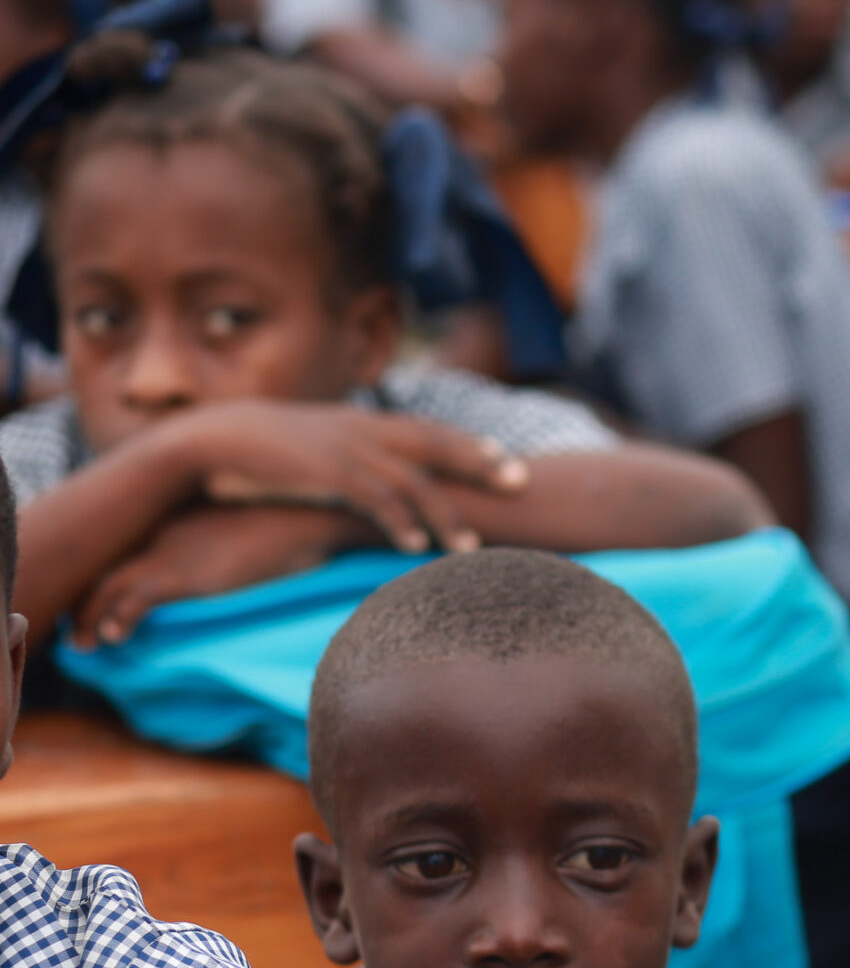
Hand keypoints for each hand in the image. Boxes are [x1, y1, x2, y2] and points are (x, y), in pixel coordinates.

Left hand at [70, 505, 365, 647]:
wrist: (306, 516)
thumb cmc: (289, 525)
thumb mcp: (246, 529)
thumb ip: (226, 544)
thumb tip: (233, 566)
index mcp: (175, 522)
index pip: (123, 550)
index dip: (102, 579)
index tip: (93, 603)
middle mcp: (162, 534)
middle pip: (105, 566)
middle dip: (84, 600)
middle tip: (75, 629)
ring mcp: (172, 553)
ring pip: (109, 585)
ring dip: (88, 616)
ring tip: (83, 644)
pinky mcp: (187, 575)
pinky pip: (137, 599)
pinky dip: (119, 618)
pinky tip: (113, 638)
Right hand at [171, 401, 526, 554]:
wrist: (210, 438)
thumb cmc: (266, 449)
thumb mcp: (319, 446)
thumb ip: (353, 457)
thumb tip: (377, 482)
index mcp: (364, 420)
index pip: (429, 429)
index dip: (469, 444)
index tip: (506, 459)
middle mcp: (362, 428)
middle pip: (435, 444)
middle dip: (481, 464)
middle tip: (522, 482)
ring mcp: (345, 448)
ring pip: (411, 480)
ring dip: (444, 514)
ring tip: (470, 546)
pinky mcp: (323, 471)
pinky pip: (372, 499)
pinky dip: (398, 522)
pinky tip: (416, 546)